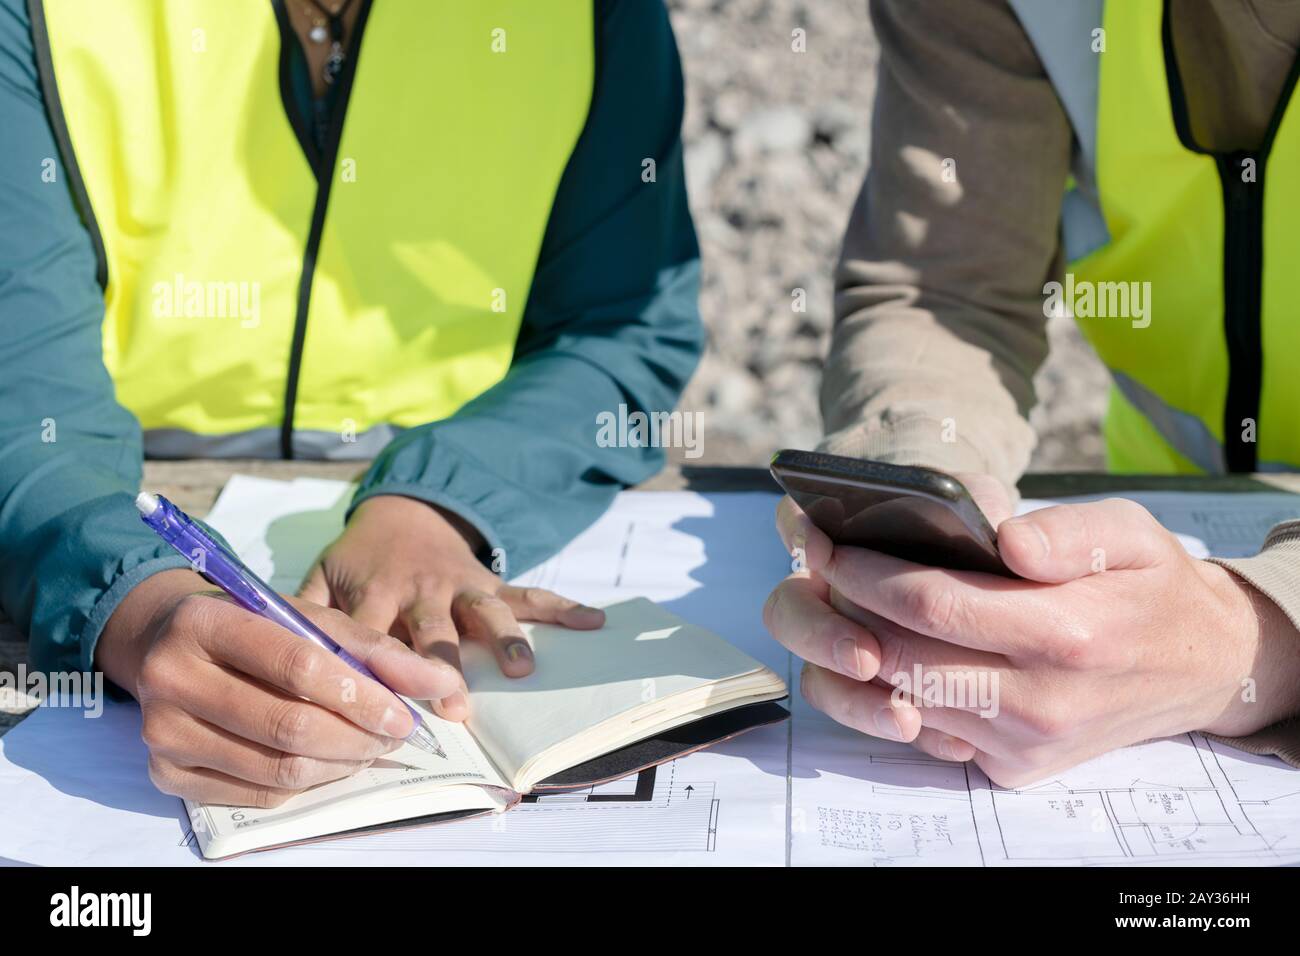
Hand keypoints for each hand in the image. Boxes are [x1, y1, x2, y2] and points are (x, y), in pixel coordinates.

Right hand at [97, 568, 457, 806]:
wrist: (165, 644)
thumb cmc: (249, 625)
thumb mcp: (304, 616)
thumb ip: (371, 646)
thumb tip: (439, 683)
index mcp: (204, 622)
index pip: (297, 666)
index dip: (360, 696)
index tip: (404, 714)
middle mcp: (171, 678)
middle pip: (289, 726)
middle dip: (358, 737)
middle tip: (393, 735)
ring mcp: (163, 732)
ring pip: (278, 769)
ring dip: (340, 764)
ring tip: (367, 746)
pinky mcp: (165, 774)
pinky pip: (257, 794)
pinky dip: (306, 783)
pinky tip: (328, 761)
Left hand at [299, 494, 603, 720]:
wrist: (406, 508)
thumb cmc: (359, 557)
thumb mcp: (324, 573)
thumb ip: (304, 610)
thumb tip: (277, 650)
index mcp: (373, 589)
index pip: (369, 632)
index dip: (372, 666)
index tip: (379, 703)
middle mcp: (419, 588)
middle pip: (432, 630)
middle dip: (443, 666)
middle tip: (456, 704)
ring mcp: (459, 584)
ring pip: (484, 613)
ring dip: (504, 640)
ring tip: (525, 669)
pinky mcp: (489, 581)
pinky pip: (528, 595)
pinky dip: (561, 608)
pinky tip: (593, 620)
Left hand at [766, 481, 1299, 786]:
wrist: (1203, 667)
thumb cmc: (1152, 586)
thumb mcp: (1129, 532)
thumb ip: (1065, 530)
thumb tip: (1001, 536)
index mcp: (1067, 633)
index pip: (933, 605)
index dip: (868, 574)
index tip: (832, 545)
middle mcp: (1041, 701)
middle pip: (901, 659)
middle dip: (846, 612)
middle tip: (819, 570)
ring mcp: (1024, 744)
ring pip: (904, 702)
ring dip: (859, 655)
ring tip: (843, 604)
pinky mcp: (1014, 768)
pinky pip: (928, 733)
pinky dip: (894, 693)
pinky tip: (885, 649)